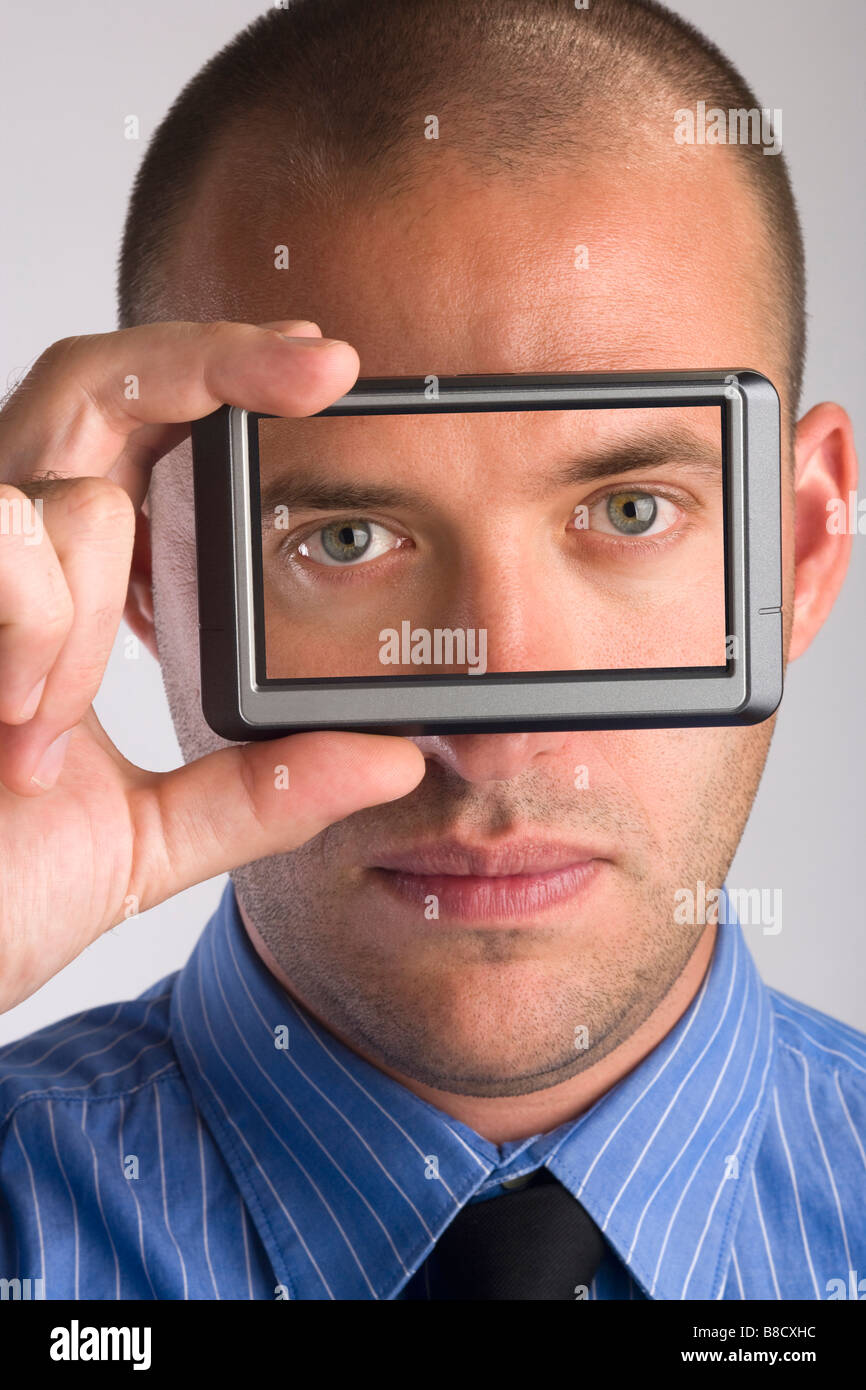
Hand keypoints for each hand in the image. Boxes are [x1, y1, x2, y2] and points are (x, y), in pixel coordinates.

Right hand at [0, 320, 425, 1011]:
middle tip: (323, 363)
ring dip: (94, 623)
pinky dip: (41, 636)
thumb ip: (262, 793)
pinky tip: (19, 721)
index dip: (218, 381)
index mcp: (62, 594)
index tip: (326, 377)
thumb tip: (388, 758)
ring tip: (46, 735)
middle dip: (214, 359)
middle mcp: (6, 560)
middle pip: (96, 383)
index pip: (133, 438)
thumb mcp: (151, 839)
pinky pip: (13, 544)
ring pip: (77, 497)